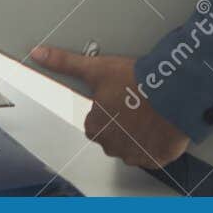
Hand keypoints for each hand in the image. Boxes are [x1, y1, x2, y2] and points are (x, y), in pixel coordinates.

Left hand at [30, 45, 188, 167]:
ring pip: (132, 147)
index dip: (107, 110)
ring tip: (148, 114)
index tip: (119, 99)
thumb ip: (64, 63)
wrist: (173, 92)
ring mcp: (136, 154)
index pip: (95, 123)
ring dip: (138, 135)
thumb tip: (39, 54)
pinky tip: (159, 126)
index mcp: (95, 127)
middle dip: (122, 124)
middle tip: (135, 105)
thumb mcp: (96, 68)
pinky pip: (152, 154)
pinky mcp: (157, 158)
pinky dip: (155, 144)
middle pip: (113, 137)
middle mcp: (113, 146)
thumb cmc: (135, 82)